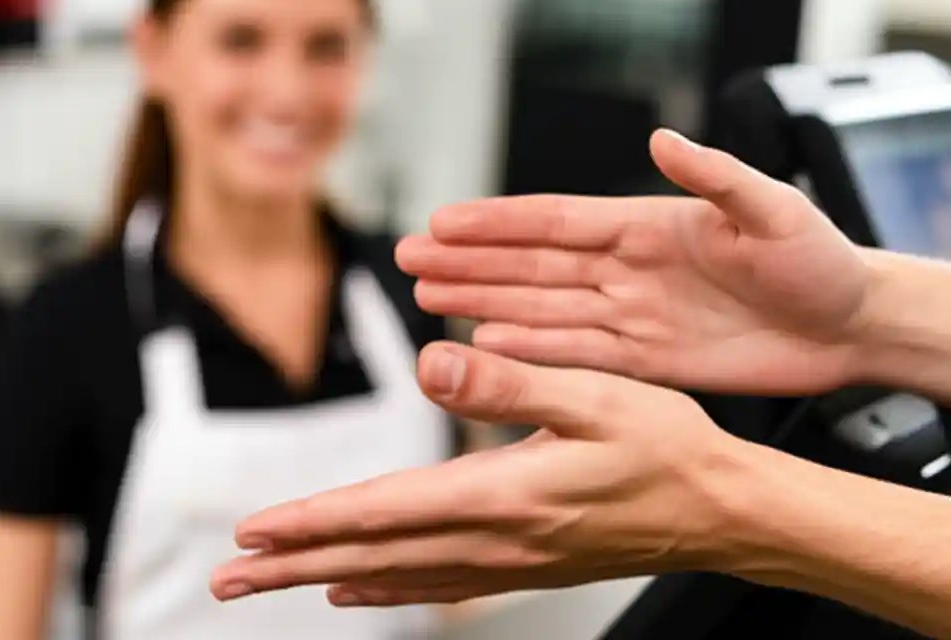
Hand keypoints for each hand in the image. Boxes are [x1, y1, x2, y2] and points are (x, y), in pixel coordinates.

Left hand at [210, 342, 749, 605]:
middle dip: (292, 568)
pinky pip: (438, 584)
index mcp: (504, 494)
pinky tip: (360, 589)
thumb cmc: (667, 447)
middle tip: (228, 581)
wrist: (722, 511)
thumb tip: (431, 360)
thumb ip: (508, 380)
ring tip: (272, 587)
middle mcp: (496, 539)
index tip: (252, 533)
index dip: (312, 522)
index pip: (384, 513)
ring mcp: (509, 560)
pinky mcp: (525, 564)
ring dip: (325, 580)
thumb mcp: (595, 394)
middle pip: (372, 557)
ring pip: (395, 576)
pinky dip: (388, 588)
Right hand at [396, 129, 876, 395]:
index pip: (556, 222)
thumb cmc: (821, 259)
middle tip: (409, 261)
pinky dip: (532, 350)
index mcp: (649, 225)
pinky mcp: (649, 362)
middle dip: (470, 263)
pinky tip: (491, 343)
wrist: (852, 324)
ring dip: (485, 303)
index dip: (497, 224)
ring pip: (542, 310)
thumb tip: (662, 141)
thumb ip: (716, 177)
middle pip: (532, 266)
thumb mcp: (774, 208)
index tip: (442, 223)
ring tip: (431, 300)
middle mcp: (629, 270)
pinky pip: (578, 355)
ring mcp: (634, 316)